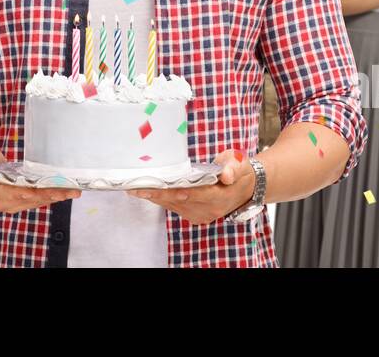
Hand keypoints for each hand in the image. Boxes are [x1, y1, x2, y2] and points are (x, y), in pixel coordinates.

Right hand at [0, 143, 80, 212]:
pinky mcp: (20, 200)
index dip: (31, 192)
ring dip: (56, 196)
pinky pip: (38, 199)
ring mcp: (12, 203)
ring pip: (37, 201)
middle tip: (71, 190)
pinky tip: (66, 191)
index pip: (12, 194)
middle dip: (51, 194)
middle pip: (29, 199)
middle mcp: (2, 202)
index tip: (48, 188)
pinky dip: (52, 195)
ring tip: (74, 190)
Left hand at [128, 149, 253, 224]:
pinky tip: (147, 192)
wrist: (245, 188)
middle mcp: (208, 210)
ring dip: (154, 197)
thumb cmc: (239, 171)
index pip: (191, 195)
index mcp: (218, 197)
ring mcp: (200, 215)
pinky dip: (160, 199)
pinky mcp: (194, 215)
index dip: (170, 192)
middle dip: (155, 194)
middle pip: (177, 202)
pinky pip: (174, 208)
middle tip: (134, 187)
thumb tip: (226, 174)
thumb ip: (233, 167)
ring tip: (134, 188)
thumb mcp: (240, 164)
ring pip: (173, 206)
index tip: (152, 188)